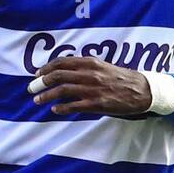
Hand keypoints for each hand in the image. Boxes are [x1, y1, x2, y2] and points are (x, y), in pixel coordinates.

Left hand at [29, 56, 152, 116]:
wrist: (141, 91)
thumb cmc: (121, 79)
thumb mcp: (103, 66)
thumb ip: (85, 67)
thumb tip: (66, 71)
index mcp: (90, 62)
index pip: (62, 62)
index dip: (46, 68)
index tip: (37, 74)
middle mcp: (89, 74)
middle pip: (58, 76)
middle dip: (41, 82)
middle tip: (31, 89)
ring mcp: (92, 89)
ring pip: (62, 91)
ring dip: (46, 96)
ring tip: (38, 100)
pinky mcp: (96, 104)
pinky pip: (73, 106)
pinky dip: (61, 108)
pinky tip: (55, 110)